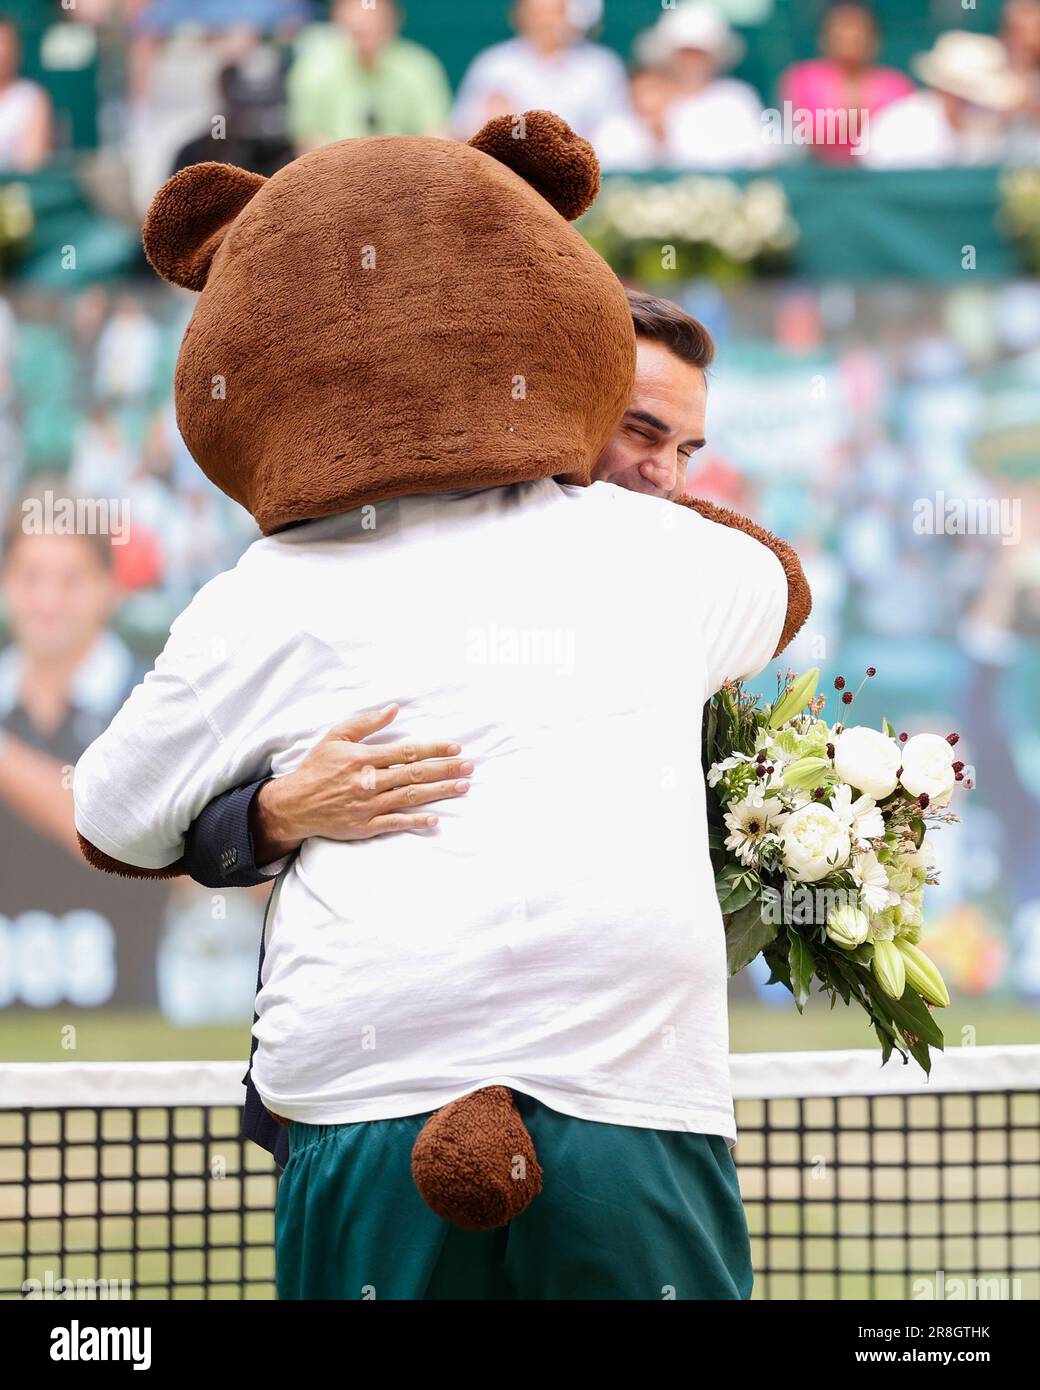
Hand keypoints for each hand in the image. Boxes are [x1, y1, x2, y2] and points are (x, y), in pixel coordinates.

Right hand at [250, 704, 471, 863]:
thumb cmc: (316, 768)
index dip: (434, 749)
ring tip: (463, 787)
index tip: (456, 747)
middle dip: (445, 769)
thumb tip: (394, 708)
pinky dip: (415, 821)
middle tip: (469, 766)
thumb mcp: (336, 737)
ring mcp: (368, 805)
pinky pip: (395, 823)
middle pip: (415, 774)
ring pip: (410, 797)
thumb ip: (366, 723)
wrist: (294, 804)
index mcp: (364, 758)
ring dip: (439, 792)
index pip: (407, 752)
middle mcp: (370, 781)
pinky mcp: (364, 826)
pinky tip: (434, 819)